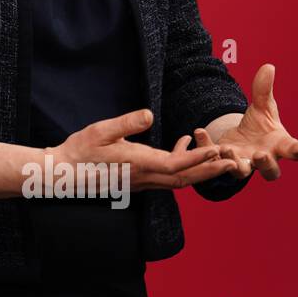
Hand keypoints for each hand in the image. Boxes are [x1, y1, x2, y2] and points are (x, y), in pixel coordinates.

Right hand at [50, 108, 239, 191]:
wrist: (64, 173)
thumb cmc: (80, 150)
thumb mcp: (99, 130)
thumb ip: (125, 123)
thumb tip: (148, 114)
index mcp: (136, 163)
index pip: (174, 164)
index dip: (197, 159)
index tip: (216, 151)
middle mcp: (143, 176)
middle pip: (184, 178)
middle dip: (209, 170)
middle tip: (233, 162)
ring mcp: (142, 182)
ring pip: (178, 181)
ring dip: (200, 171)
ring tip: (219, 158)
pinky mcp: (138, 181)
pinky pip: (167, 177)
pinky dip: (183, 167)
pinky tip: (183, 144)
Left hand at [192, 63, 297, 181]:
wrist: (242, 138)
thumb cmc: (261, 125)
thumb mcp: (262, 107)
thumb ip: (264, 90)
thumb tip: (268, 67)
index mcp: (280, 145)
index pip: (293, 151)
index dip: (297, 150)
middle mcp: (265, 159)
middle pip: (271, 171)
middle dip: (266, 164)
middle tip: (260, 155)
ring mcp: (244, 163)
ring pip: (241, 172)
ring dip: (234, 162)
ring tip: (227, 148)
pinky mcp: (224, 162)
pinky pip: (214, 160)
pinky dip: (206, 147)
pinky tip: (200, 132)